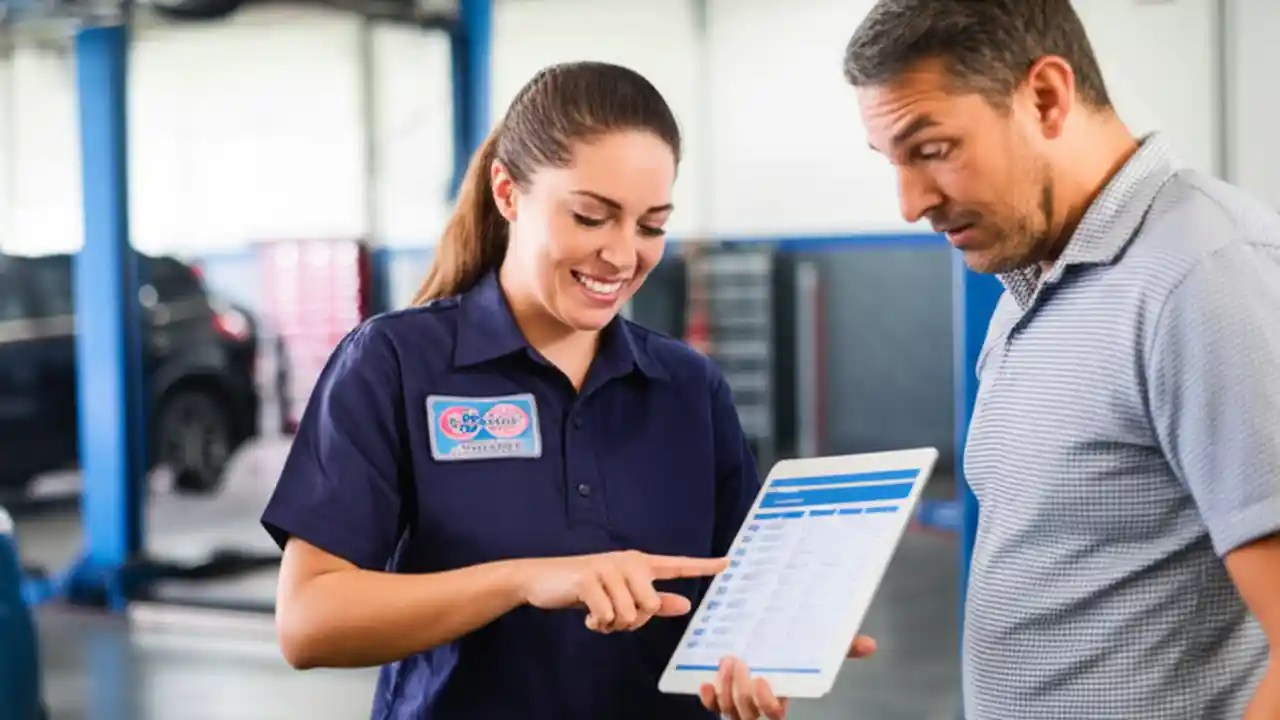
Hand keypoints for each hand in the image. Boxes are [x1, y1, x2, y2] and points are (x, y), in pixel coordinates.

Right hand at [516, 550, 727, 632]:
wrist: (542, 580)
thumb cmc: (586, 589)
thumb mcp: (622, 596)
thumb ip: (655, 601)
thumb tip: (687, 604)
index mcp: (639, 564)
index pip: (677, 564)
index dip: (703, 566)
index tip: (727, 563)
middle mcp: (628, 561)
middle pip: (651, 606)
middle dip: (632, 621)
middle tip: (612, 612)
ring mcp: (608, 568)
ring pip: (629, 615)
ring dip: (612, 623)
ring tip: (598, 610)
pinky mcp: (589, 579)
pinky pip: (607, 616)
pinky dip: (598, 623)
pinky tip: (587, 613)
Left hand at [698, 635, 878, 719]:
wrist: (764, 644)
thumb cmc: (793, 652)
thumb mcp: (816, 650)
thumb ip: (841, 648)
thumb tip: (871, 645)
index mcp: (781, 697)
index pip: (774, 714)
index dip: (767, 703)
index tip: (763, 680)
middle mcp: (759, 705)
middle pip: (746, 713)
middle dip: (738, 691)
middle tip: (735, 660)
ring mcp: (738, 704)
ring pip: (728, 710)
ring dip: (724, 688)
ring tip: (725, 660)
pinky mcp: (721, 697)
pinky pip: (713, 707)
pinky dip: (709, 698)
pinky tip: (705, 682)